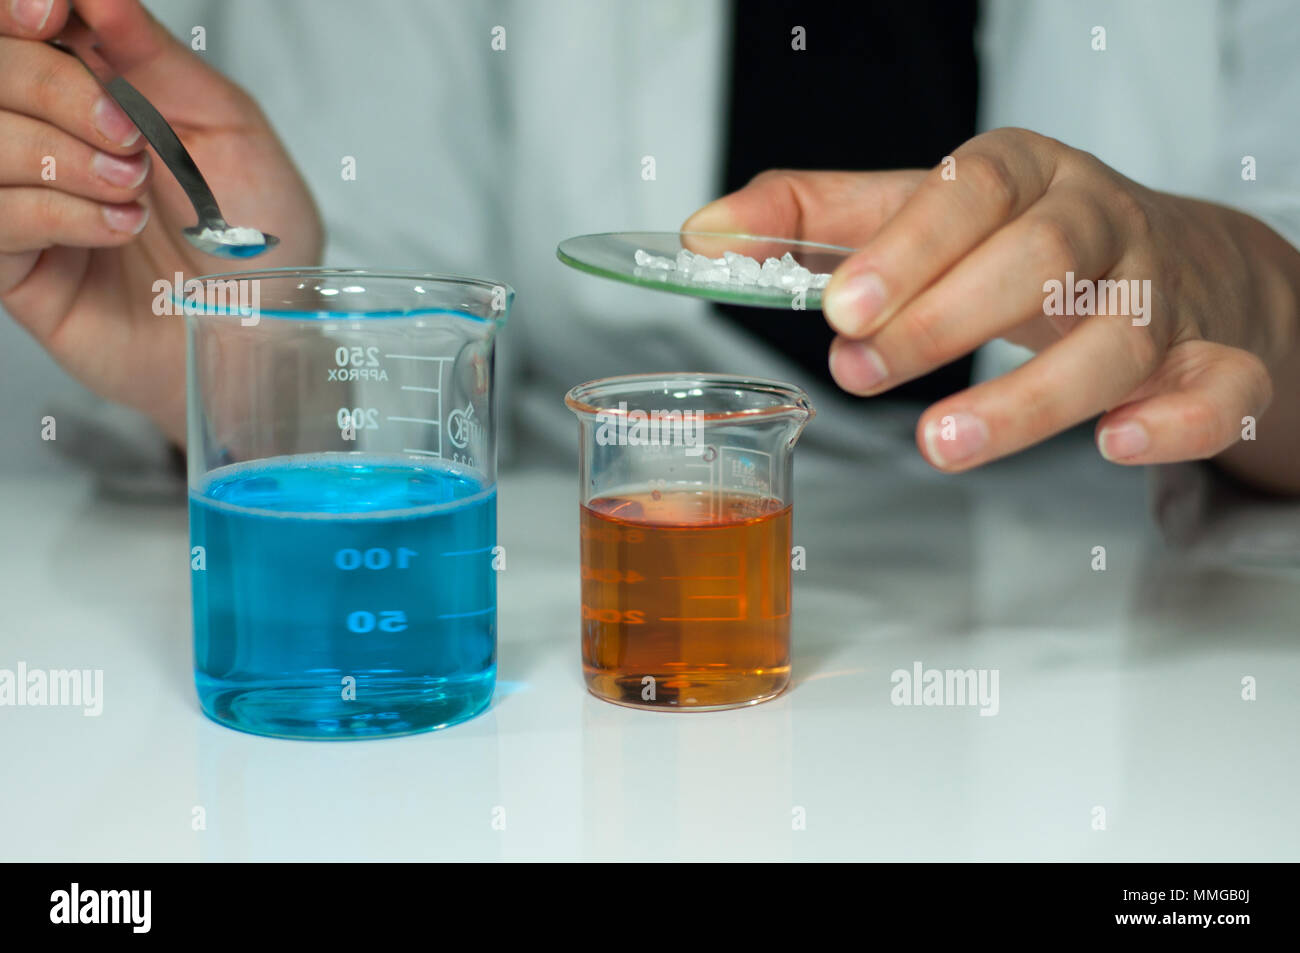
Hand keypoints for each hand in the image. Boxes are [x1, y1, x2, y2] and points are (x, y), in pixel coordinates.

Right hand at [0, 0, 321, 444]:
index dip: (23, 9)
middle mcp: (45, 132)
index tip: (54, 16)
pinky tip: (117, 228)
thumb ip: (159, 57)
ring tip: (132, 189)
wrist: (263, 330)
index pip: (19, 22)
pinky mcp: (12, 265)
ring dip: (59, 155)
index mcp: (92, 84)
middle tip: (127, 136)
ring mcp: (22, 196)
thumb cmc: (255, 235)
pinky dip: (58, 213)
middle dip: (52, 86)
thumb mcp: (230, 130)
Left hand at [685, 128, 1299, 491]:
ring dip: (1030, 396)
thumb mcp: (917, 211)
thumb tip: (706, 234)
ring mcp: (1161, 296)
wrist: (1171, 259)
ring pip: (1118, 339)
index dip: (908, 249)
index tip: (839, 307)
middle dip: (944, 319)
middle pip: (1037, 261)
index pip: (969, 192)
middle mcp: (1099, 226)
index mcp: (1023, 174)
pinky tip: (1118, 444)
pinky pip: (1220, 387)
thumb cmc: (1017, 238)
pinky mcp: (1210, 359)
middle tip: (860, 370)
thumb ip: (813, 220)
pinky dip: (1178, 420)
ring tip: (942, 441)